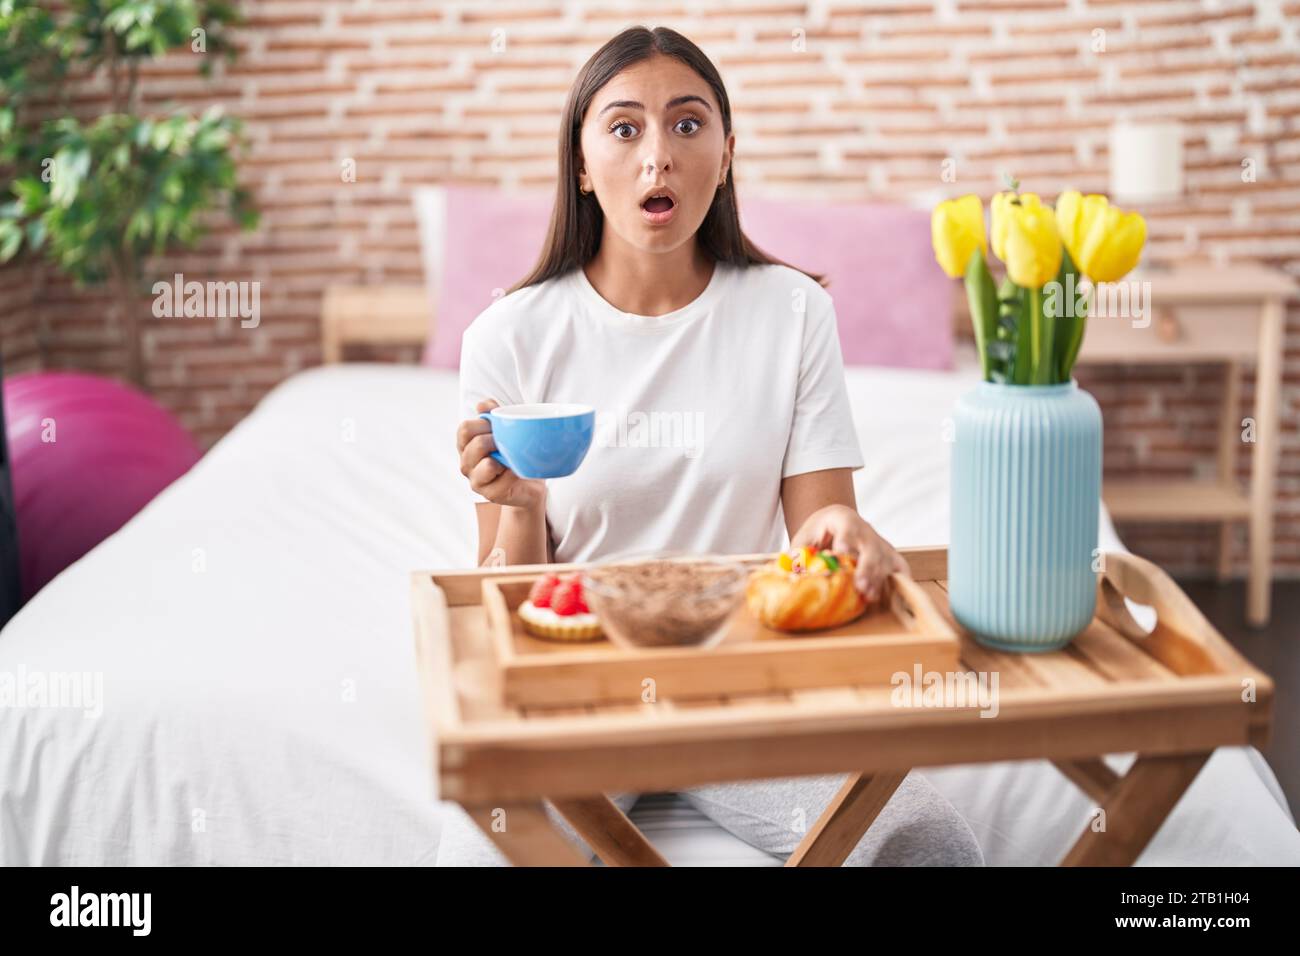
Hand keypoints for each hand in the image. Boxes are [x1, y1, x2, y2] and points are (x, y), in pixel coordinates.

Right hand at [456, 399, 545, 509]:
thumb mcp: (504, 430)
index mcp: (465, 446)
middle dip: (496, 440)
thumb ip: (493, 414)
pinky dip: (514, 472)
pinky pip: (504, 479)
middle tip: (507, 443)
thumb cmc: (512, 454)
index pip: (465, 429)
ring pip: (488, 465)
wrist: (528, 484)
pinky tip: (518, 470)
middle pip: (476, 444)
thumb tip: (482, 405)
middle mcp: (466, 464)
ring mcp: (476, 481)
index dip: (484, 423)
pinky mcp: (491, 495)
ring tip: (511, 458)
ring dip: (504, 458)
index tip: (498, 427)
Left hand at [791, 504, 910, 601]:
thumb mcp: (803, 538)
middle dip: (866, 567)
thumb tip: (792, 573)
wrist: (837, 522)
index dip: (846, 539)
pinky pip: (899, 568)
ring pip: (885, 560)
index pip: (847, 527)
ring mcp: (880, 543)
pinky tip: (889, 598)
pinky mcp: (890, 555)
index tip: (841, 551)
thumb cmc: (817, 533)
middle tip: (860, 585)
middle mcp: (866, 530)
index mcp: (843, 519)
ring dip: (878, 579)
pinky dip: (898, 582)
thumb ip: (798, 554)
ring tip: (869, 597)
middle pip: (871, 547)